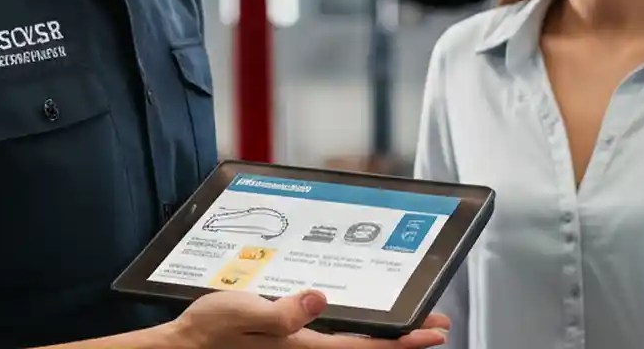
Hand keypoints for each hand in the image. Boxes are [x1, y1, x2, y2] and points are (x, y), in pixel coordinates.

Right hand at [168, 289, 449, 348]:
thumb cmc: (208, 332)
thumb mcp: (242, 313)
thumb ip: (281, 311)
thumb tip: (320, 299)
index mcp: (303, 346)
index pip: (365, 345)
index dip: (403, 340)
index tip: (434, 332)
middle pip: (366, 347)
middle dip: (403, 338)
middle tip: (435, 325)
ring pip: (352, 345)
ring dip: (382, 336)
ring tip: (408, 324)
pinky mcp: (287, 345)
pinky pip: (332, 340)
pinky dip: (355, 331)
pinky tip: (355, 317)